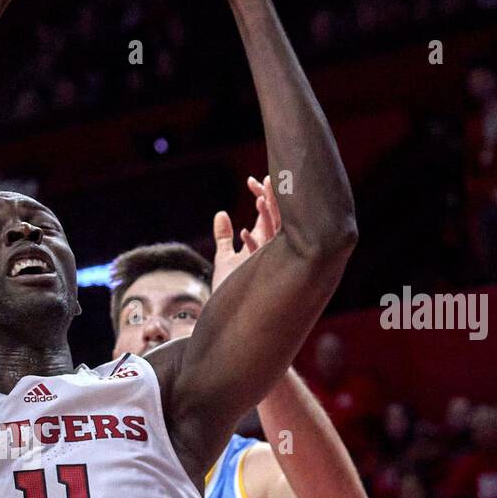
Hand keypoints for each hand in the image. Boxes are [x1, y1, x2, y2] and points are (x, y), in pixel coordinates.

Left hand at [211, 174, 281, 288]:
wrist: (227, 318)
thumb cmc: (229, 290)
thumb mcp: (224, 259)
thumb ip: (224, 237)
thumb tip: (221, 214)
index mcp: (263, 246)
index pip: (268, 215)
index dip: (262, 196)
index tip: (252, 180)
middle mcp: (268, 254)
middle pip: (275, 221)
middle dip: (273, 201)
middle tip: (269, 179)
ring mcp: (265, 264)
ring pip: (271, 237)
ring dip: (266, 218)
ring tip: (259, 199)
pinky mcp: (256, 277)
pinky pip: (256, 258)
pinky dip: (250, 244)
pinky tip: (243, 231)